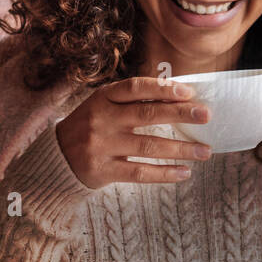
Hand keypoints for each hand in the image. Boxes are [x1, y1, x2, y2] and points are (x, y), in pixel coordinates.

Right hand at [55, 76, 212, 188]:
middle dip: (180, 114)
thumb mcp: (103, 105)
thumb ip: (133, 100)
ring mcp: (101, 146)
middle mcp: (101, 119)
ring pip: (149, 147)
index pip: (135, 88)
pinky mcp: (102, 170)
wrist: (54, 157)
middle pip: (147, 115)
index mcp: (103, 98)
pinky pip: (140, 173)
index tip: (188, 92)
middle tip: (206, 116)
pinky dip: (165, 173)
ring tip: (205, 151)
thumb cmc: (90, 126)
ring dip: (181, 149)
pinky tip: (185, 172)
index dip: (162, 88)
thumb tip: (180, 96)